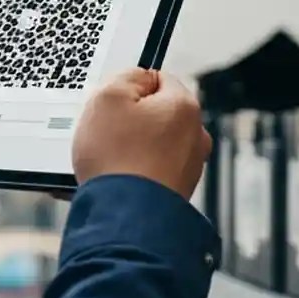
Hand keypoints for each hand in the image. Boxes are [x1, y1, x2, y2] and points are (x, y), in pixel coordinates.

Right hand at [72, 69, 211, 199]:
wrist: (124, 220)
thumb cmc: (116, 159)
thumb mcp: (108, 98)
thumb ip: (125, 77)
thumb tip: (137, 79)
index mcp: (184, 107)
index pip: (157, 79)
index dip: (130, 88)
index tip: (112, 104)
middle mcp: (194, 137)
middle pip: (155, 115)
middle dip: (129, 121)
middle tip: (104, 133)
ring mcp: (187, 168)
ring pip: (150, 146)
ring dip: (127, 150)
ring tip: (103, 163)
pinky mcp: (175, 194)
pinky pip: (148, 174)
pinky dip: (131, 175)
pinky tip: (110, 183)